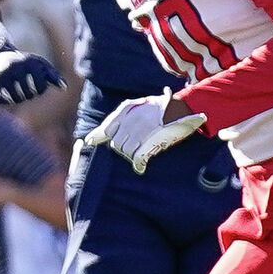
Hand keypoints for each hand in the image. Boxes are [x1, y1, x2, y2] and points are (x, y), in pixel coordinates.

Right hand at [0, 49, 65, 106]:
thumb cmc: (24, 63)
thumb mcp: (39, 65)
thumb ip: (53, 76)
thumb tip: (64, 87)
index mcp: (30, 63)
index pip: (40, 87)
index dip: (40, 90)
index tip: (37, 87)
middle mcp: (16, 67)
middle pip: (27, 95)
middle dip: (28, 96)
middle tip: (26, 93)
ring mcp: (2, 74)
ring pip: (14, 99)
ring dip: (16, 101)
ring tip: (17, 97)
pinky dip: (2, 102)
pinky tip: (4, 100)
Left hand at [83, 95, 206, 174]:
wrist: (184, 108)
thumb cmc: (158, 108)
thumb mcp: (136, 106)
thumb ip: (114, 122)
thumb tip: (88, 140)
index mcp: (127, 109)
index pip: (107, 129)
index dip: (103, 138)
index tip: (97, 142)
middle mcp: (132, 119)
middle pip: (116, 144)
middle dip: (123, 149)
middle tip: (136, 146)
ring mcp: (142, 131)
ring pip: (126, 152)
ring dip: (132, 155)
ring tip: (142, 151)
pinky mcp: (151, 142)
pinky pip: (137, 158)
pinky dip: (138, 164)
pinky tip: (141, 166)